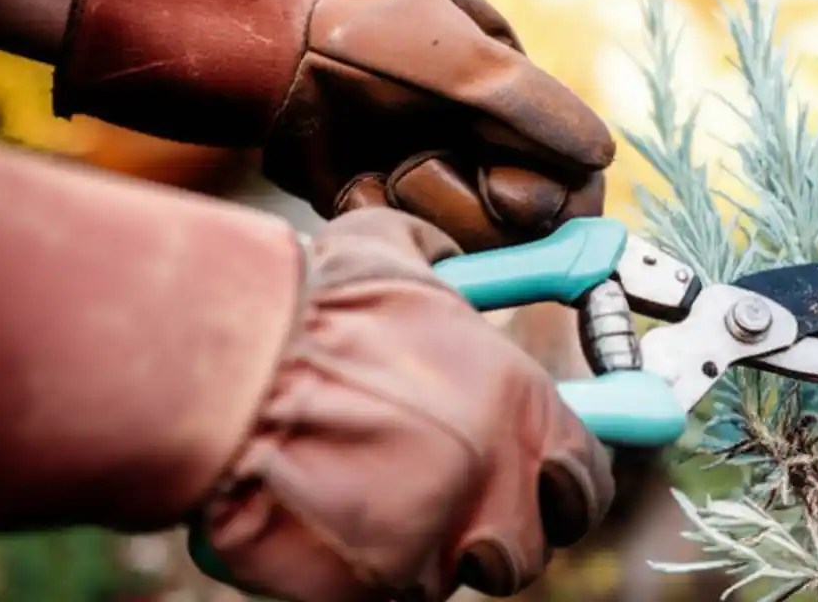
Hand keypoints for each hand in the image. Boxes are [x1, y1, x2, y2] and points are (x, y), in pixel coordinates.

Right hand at [194, 207, 613, 601]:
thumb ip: (439, 258)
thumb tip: (447, 254)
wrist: (230, 369)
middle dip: (502, 529)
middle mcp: (496, 481)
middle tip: (457, 499)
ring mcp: (438, 541)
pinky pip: (389, 590)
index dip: (567, 479)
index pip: (586, 472)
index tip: (552, 477)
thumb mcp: (391, 249)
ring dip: (429, 545)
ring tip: (377, 498)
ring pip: (456, 571)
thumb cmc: (311, 307)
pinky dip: (367, 565)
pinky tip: (330, 513)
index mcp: (519, 407)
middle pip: (530, 542)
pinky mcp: (377, 587)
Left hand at [262, 0, 614, 251]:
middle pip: (525, 235)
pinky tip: (356, 179)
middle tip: (420, 161)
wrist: (272, 51)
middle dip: (467, 203)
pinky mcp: (395, 219)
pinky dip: (382, 214)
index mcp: (523, 120)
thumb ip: (533, 104)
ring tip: (386, 162)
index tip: (503, 193)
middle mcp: (491, 161)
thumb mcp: (461, 54)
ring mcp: (443, 193)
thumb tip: (601, 153)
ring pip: (469, 247)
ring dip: (423, 204)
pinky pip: (410, 247)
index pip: (575, 191)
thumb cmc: (370, 34)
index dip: (549, 205)